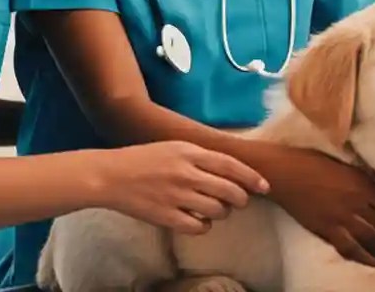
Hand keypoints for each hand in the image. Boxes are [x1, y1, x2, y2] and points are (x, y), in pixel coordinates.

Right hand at [92, 141, 270, 234]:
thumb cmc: (142, 158)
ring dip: (222, 212)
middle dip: (240, 199)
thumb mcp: (173, 146)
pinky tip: (199, 220)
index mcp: (189, 152)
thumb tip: (228, 168)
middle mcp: (186, 173)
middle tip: (238, 201)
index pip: (231, 165)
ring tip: (213, 208)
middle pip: (230, 191)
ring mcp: (177, 196)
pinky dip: (204, 225)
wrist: (110, 175)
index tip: (264, 187)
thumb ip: (199, 156)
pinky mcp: (167, 216)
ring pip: (218, 210)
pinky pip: (199, 227)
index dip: (251, 177)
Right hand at [258, 144, 374, 266]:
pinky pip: (351, 249)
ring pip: (373, 239)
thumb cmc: (312, 161)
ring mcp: (341, 219)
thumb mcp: (344, 163)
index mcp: (361, 183)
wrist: (285, 173)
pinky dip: (365, 258)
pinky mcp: (327, 230)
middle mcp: (355, 203)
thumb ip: (362, 178)